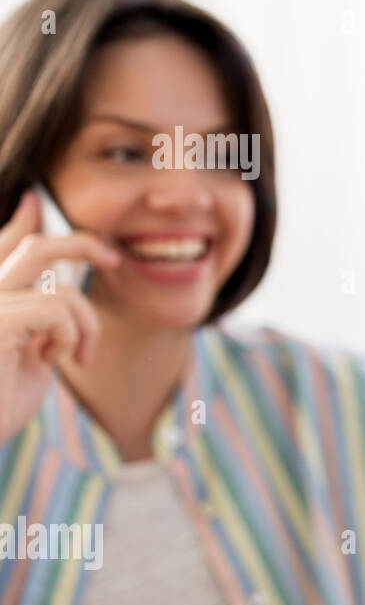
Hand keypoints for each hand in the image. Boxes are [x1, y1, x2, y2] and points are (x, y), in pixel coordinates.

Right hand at [0, 189, 120, 443]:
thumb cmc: (1, 403)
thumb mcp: (31, 356)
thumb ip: (44, 320)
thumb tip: (61, 294)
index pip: (5, 248)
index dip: (22, 223)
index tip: (34, 201)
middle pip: (36, 249)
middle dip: (80, 245)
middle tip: (113, 259)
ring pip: (62, 289)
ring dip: (85, 325)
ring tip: (75, 356)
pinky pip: (57, 309)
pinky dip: (71, 335)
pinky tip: (56, 360)